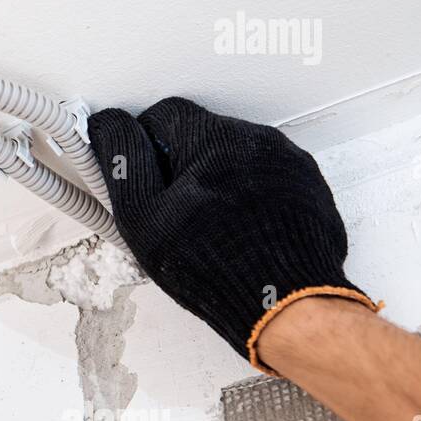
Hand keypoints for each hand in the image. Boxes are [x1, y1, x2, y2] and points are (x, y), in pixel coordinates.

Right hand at [88, 97, 378, 371]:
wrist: (286, 306)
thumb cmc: (213, 265)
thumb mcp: (144, 216)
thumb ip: (124, 163)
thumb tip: (111, 128)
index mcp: (214, 137)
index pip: (164, 115)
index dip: (143, 144)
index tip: (140, 173)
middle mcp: (257, 140)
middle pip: (203, 134)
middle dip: (182, 163)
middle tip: (171, 210)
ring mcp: (289, 163)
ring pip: (236, 157)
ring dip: (218, 179)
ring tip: (210, 227)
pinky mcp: (309, 188)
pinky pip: (268, 178)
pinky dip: (250, 196)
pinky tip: (240, 231)